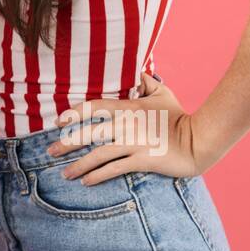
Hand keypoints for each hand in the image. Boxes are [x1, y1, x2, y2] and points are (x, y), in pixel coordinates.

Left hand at [44, 73, 206, 184]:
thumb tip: (139, 69)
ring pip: (98, 154)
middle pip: (90, 133)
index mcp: (128, 107)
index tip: (60, 121)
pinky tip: (86, 181)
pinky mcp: (142, 160)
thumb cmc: (179, 116)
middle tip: (51, 151)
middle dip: (68, 143)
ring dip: (79, 165)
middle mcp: (126, 124)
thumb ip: (147, 81)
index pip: (94, 107)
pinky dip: (98, 176)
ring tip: (65, 174)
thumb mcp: (163, 93)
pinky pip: (115, 169)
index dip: (74, 113)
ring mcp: (134, 143)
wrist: (198, 140)